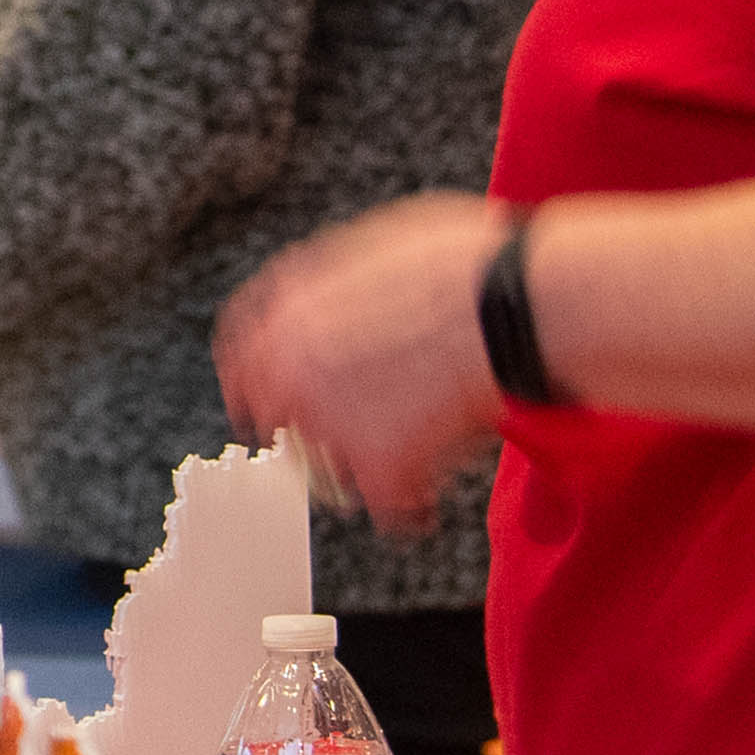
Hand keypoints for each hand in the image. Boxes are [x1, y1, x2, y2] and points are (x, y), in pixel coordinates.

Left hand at [213, 192, 517, 527]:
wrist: (514, 302)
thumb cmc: (465, 261)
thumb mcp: (372, 242)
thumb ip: (335, 283)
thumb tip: (338, 299)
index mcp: (285, 312)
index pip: (240, 362)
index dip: (260, 384)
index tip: (276, 400)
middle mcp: (291, 371)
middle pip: (278, 424)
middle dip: (312, 434)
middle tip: (355, 440)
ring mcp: (330, 425)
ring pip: (331, 472)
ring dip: (361, 472)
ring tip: (409, 460)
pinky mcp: (379, 470)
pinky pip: (390, 512)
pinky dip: (412, 511)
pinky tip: (431, 500)